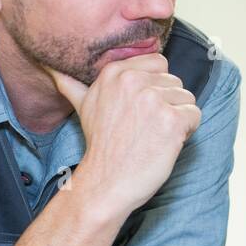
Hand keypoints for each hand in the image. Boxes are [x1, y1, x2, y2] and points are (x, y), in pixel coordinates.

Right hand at [49, 53, 201, 221]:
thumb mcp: (83, 107)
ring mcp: (154, 100)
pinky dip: (187, 132)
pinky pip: (195, 115)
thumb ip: (72, 84)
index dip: (155, 88)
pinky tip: (165, 143)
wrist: (107, 182)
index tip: (139, 110)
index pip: (158, 63)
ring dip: (177, 119)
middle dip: (167, 105)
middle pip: (175, 82)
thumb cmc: (102, 147)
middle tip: (144, 128)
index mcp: (116, 72)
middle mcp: (134, 81)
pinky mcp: (172, 120)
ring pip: (187, 98)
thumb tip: (50, 68)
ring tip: (152, 136)